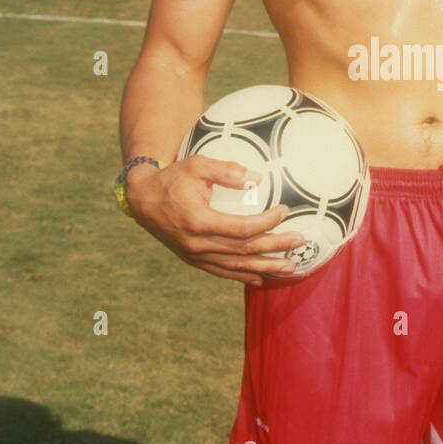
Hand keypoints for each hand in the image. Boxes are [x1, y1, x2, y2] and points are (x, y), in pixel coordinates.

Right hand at [125, 157, 305, 284]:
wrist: (142, 199)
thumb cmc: (172, 178)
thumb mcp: (196, 165)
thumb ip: (225, 170)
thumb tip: (256, 177)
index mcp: (200, 222)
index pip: (242, 228)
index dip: (267, 222)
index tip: (285, 211)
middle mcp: (198, 244)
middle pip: (244, 250)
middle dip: (275, 247)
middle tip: (299, 242)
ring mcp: (195, 255)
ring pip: (236, 265)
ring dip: (265, 267)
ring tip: (290, 268)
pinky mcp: (193, 259)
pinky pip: (222, 271)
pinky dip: (242, 275)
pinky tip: (261, 278)